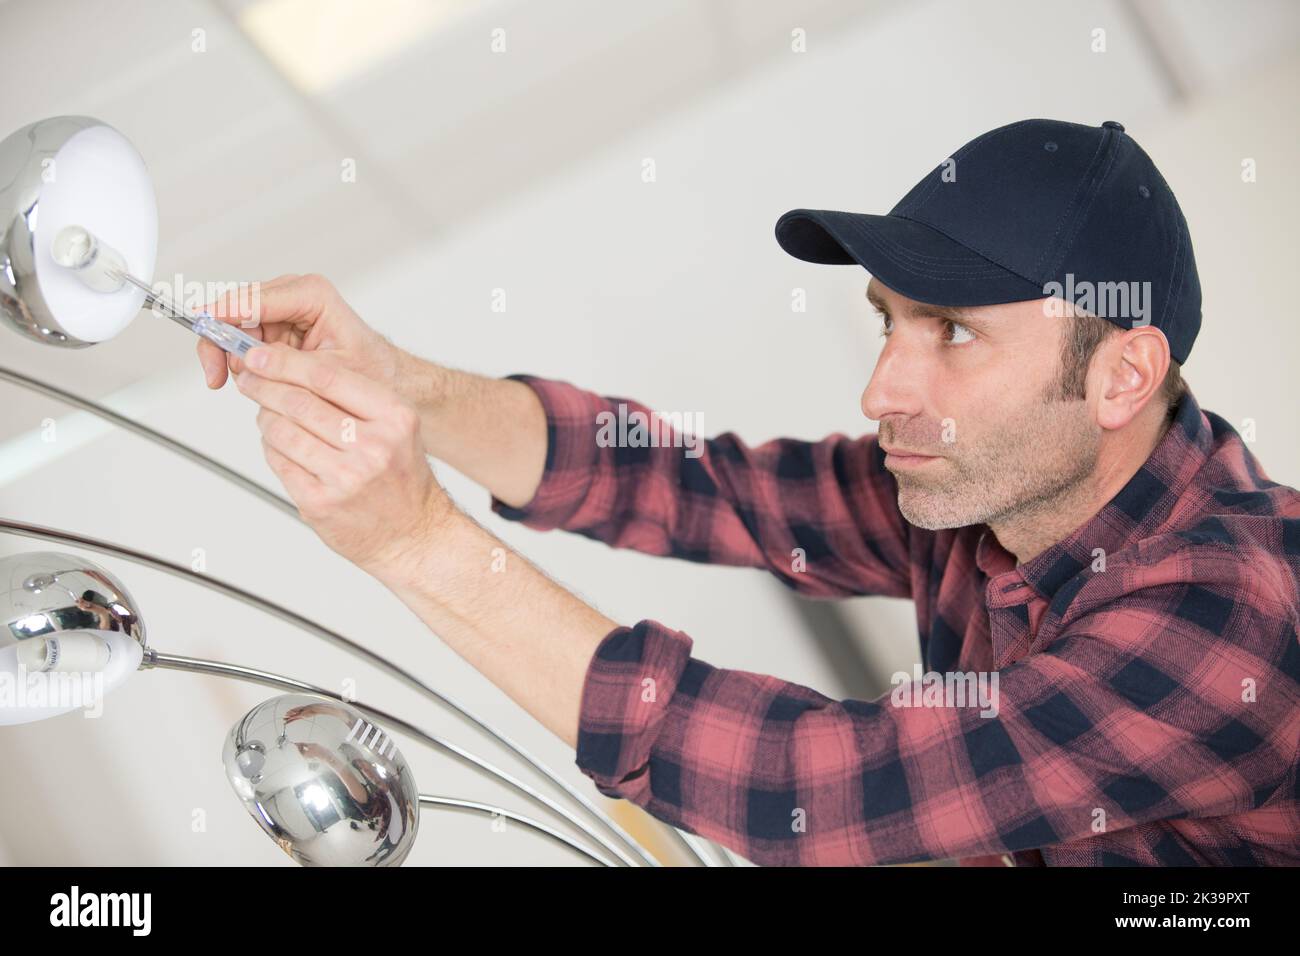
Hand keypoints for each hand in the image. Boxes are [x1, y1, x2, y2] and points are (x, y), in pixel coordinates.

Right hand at [197, 274, 402, 394]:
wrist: (385, 380)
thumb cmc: (371, 371)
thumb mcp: (331, 373)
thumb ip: (290, 366)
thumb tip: (247, 361)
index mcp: (313, 295)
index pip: (255, 298)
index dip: (224, 313)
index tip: (203, 327)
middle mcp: (295, 296)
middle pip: (236, 308)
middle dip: (221, 341)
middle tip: (216, 374)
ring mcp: (282, 311)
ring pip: (233, 325)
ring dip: (228, 355)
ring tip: (241, 384)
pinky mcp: (275, 329)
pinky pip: (242, 339)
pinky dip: (237, 360)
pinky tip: (246, 379)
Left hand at [233, 341, 453, 575]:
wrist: (414, 533)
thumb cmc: (401, 478)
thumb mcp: (396, 427)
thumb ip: (355, 399)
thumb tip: (293, 369)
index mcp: (394, 418)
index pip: (328, 377)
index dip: (286, 362)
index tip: (261, 355)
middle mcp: (374, 446)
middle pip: (300, 403)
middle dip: (264, 386)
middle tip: (249, 378)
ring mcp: (346, 477)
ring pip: (283, 432)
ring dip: (265, 418)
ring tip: (264, 413)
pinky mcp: (320, 503)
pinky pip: (280, 463)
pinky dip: (270, 448)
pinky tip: (276, 444)